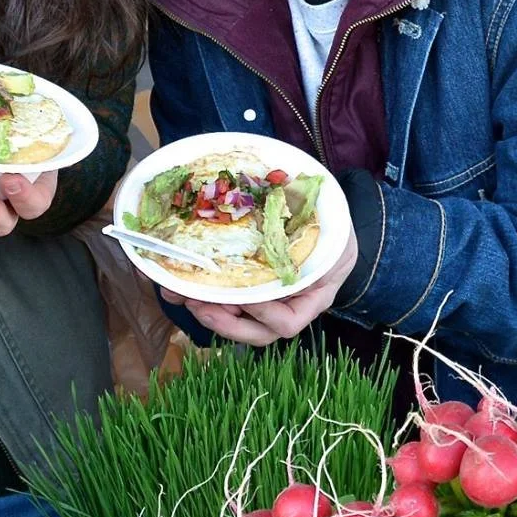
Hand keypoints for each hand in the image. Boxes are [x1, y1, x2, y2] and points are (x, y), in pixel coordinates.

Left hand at [175, 229, 359, 346]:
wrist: (330, 226)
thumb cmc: (333, 227)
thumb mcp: (333, 226)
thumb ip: (312, 224)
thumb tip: (285, 185)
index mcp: (314, 295)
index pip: (289, 321)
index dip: (266, 315)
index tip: (248, 298)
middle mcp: (290, 305)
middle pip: (259, 332)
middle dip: (226, 323)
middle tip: (200, 305)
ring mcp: (268, 301)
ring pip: (239, 323)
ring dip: (209, 313)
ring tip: (183, 294)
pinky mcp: (249, 290)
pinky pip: (230, 303)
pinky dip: (207, 297)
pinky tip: (185, 284)